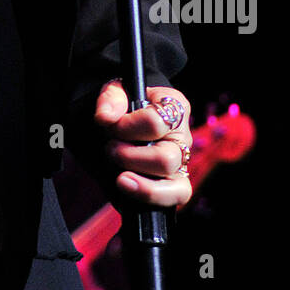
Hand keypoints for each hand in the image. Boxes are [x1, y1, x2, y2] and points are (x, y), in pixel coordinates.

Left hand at [93, 80, 192, 208]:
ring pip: (174, 183)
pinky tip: (129, 188)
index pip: (155, 122)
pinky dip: (151, 196)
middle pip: (165, 158)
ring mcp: (181, 162)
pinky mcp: (175, 184)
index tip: (110, 127)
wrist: (121, 124)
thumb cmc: (124, 106)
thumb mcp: (115, 93)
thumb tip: (106, 118)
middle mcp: (182, 136)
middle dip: (130, 158)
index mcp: (174, 106)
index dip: (127, 127)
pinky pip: (177, 197)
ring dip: (140, 182)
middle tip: (111, 149)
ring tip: (119, 175)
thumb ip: (111, 100)